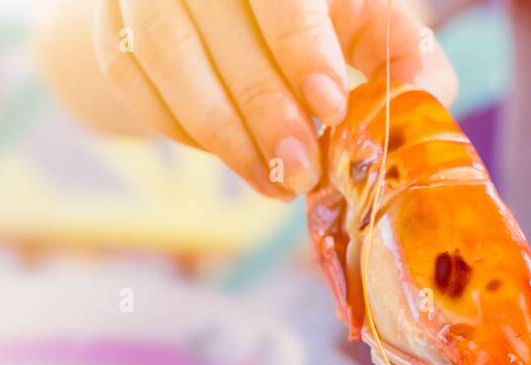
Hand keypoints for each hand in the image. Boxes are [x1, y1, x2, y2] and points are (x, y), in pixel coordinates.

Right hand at [78, 0, 456, 197]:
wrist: (226, 9)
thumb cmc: (312, 15)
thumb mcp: (362, 20)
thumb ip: (400, 52)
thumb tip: (422, 99)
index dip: (299, 44)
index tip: (329, 107)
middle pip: (213, 18)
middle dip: (262, 106)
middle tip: (300, 171)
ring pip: (162, 51)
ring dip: (218, 130)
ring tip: (269, 181)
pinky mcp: (109, 22)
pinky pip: (132, 80)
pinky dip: (181, 128)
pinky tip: (229, 156)